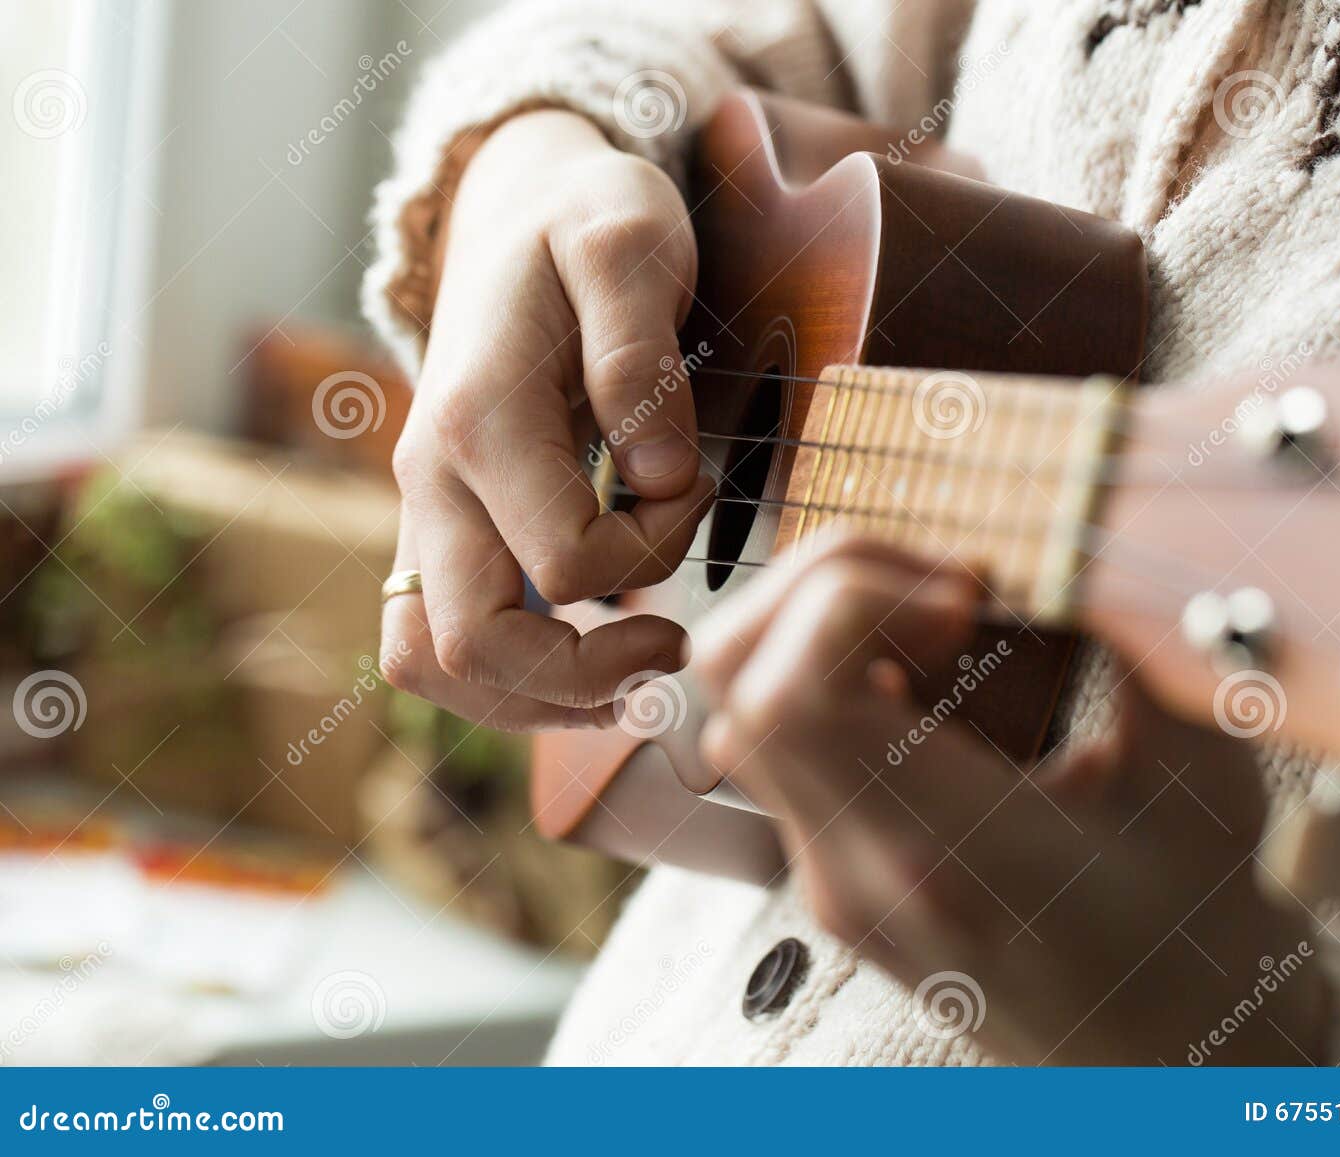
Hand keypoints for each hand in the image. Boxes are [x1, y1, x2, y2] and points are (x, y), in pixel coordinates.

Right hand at [383, 111, 713, 728]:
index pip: (564, 566)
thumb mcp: (628, 237)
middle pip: (470, 649)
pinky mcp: (440, 528)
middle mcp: (430, 481)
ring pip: (431, 663)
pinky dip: (509, 675)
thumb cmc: (584, 222)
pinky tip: (588, 653)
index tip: (694, 488)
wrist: (517, 210)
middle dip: (583, 679)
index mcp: (479, 420)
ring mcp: (425, 511)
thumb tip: (657, 469)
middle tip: (672, 650)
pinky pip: (437, 639)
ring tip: (628, 676)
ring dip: (532, 700)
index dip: (653, 552)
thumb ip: (637, 347)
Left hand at [694, 534, 1330, 1064]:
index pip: (791, 694)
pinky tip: (937, 674)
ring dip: (821, 623)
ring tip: (943, 624)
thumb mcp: (1202, 773)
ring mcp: (829, 871)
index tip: (963, 599)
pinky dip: (835, 669)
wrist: (1160, 1053)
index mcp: (946, 854)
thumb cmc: (1193, 927)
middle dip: (826, 585)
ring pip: (738, 703)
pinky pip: (781, 736)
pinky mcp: (830, 861)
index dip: (851, 602)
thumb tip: (1066, 532)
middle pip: (734, 679)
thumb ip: (1129, 643)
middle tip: (947, 590)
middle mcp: (857, 868)